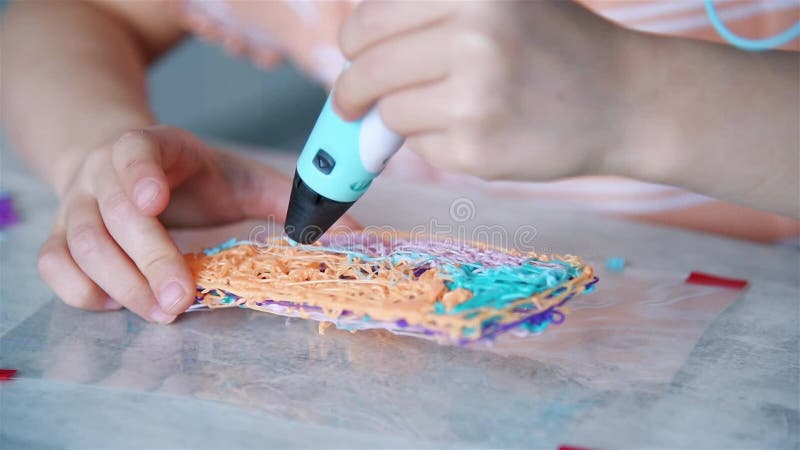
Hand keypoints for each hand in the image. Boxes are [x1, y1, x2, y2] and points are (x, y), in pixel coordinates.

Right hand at [37, 126, 358, 322]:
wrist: (124, 170)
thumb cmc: (189, 178)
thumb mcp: (239, 179)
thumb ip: (287, 202)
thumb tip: (353, 231)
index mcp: (151, 148)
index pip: (135, 154)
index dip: (139, 175)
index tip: (154, 199)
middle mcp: (104, 175)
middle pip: (110, 215)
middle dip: (146, 258)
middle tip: (181, 296)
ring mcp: (76, 206)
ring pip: (80, 244)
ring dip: (119, 283)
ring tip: (161, 310)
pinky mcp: (62, 237)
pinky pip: (55, 265)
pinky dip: (79, 289)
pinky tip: (115, 304)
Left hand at [334, 1, 635, 180]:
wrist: (622, 99)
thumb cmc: (553, 43)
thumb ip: (430, 8)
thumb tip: (353, 40)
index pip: (369, 21)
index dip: (352, 42)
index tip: (352, 55)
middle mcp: (474, 39)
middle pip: (367, 71)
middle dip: (352, 90)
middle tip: (351, 100)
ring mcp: (476, 100)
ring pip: (389, 114)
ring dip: (399, 115)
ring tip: (443, 107)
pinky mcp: (479, 151)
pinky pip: (421, 149)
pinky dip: (434, 142)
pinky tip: (476, 129)